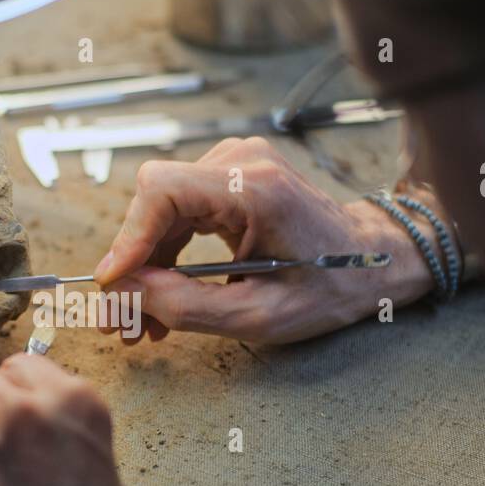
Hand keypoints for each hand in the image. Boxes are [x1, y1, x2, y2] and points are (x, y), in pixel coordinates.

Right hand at [94, 136, 437, 343]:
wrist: (372, 260)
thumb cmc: (330, 287)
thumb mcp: (259, 314)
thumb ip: (187, 306)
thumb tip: (125, 295)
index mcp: (254, 188)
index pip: (162, 191)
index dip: (128, 238)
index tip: (112, 285)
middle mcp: (239, 163)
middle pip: (154, 203)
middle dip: (132, 264)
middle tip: (119, 322)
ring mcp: (233, 164)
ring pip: (160, 212)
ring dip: (146, 266)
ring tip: (141, 323)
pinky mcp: (228, 178)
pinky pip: (178, 212)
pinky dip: (166, 255)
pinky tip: (163, 297)